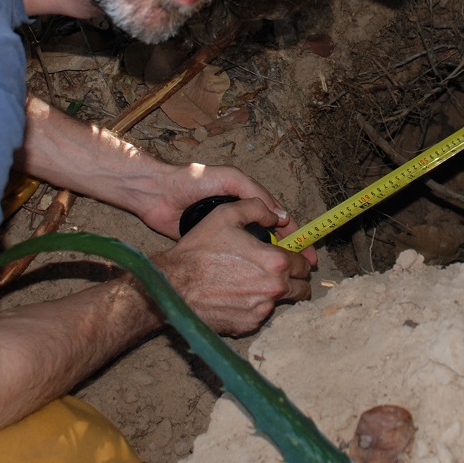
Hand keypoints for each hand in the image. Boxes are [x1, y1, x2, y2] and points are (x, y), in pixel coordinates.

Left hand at [141, 165, 317, 268]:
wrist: (155, 193)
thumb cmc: (192, 180)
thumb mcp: (229, 179)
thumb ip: (255, 194)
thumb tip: (280, 216)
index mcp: (248, 200)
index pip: (280, 220)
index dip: (296, 236)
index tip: (308, 254)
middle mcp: (240, 219)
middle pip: (272, 240)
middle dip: (288, 256)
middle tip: (302, 275)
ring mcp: (226, 235)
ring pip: (255, 252)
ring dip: (269, 266)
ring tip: (283, 283)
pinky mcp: (211, 247)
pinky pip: (235, 260)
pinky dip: (247, 270)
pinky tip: (255, 283)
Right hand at [150, 197, 312, 335]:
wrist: (174, 286)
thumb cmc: (199, 250)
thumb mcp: (226, 214)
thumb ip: (257, 209)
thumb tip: (277, 216)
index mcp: (275, 261)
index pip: (305, 264)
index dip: (300, 259)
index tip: (292, 258)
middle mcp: (274, 289)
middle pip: (302, 289)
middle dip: (295, 279)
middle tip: (280, 273)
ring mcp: (261, 310)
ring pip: (281, 302)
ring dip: (274, 293)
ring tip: (252, 282)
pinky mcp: (248, 326)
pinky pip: (260, 315)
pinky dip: (255, 307)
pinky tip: (237, 296)